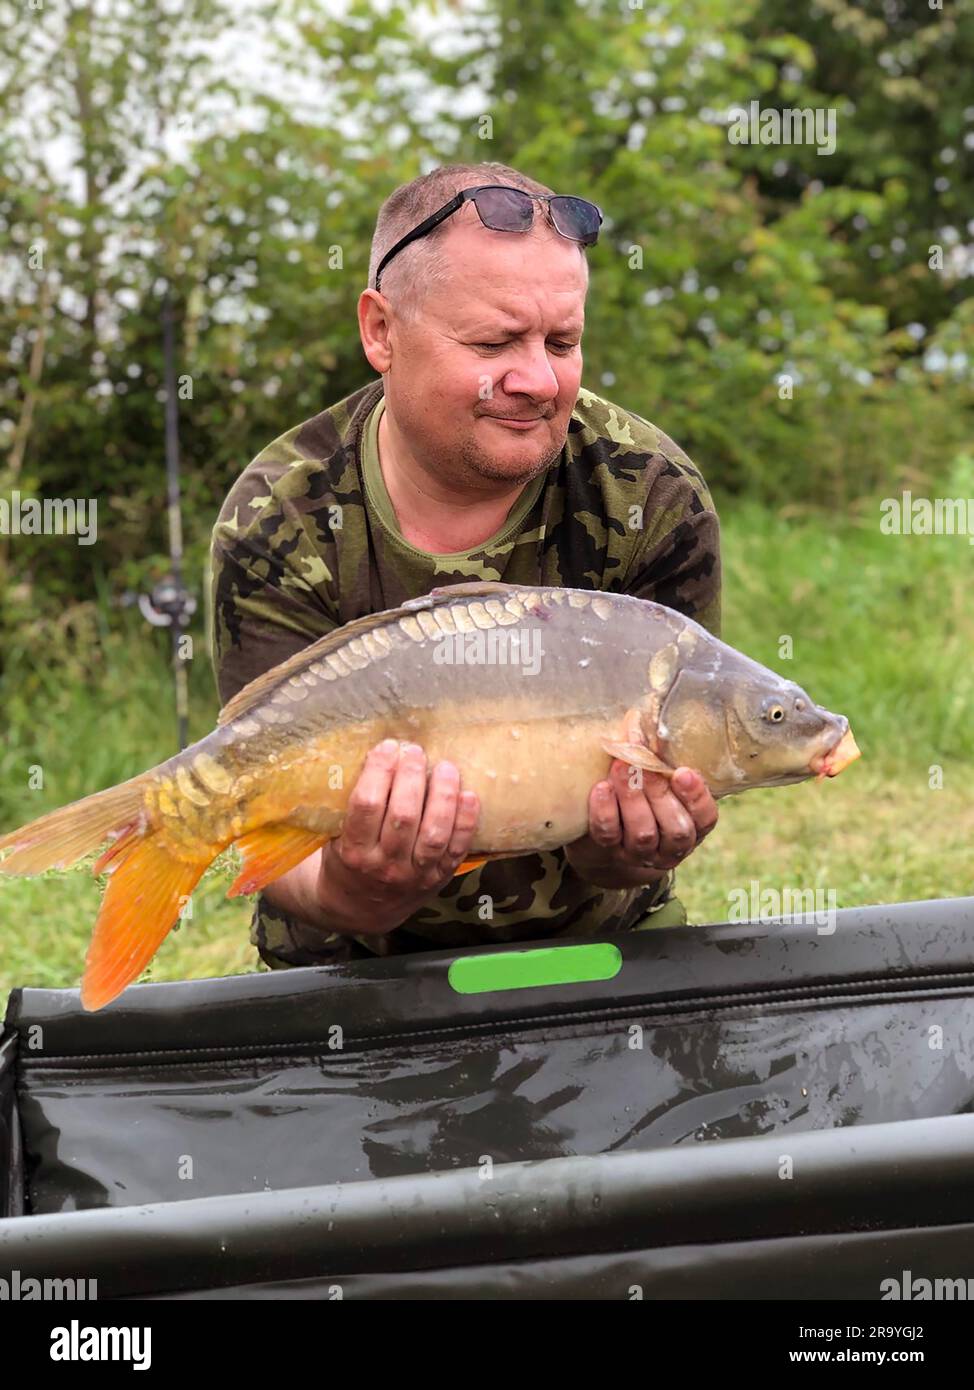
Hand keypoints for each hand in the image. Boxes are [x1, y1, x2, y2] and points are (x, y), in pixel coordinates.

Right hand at [263, 739, 480, 937]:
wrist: (360, 908)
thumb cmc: (347, 860)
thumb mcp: (335, 837)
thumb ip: (353, 805)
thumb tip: (380, 754)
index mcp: (354, 852)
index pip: (366, 805)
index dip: (379, 771)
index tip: (387, 747)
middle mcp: (385, 866)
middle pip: (403, 816)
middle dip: (411, 777)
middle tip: (415, 751)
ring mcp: (415, 875)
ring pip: (434, 834)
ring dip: (442, 796)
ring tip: (445, 768)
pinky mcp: (439, 878)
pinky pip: (457, 849)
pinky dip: (466, 822)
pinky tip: (469, 795)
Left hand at [564, 760, 717, 889]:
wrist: (609, 841)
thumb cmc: (644, 799)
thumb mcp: (660, 783)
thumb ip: (658, 760)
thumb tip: (636, 718)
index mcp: (693, 825)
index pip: (705, 817)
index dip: (697, 796)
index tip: (683, 772)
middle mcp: (671, 846)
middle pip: (675, 828)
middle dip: (659, 792)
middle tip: (643, 763)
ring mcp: (641, 854)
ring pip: (643, 833)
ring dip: (632, 798)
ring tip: (620, 768)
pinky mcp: (610, 852)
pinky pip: (609, 835)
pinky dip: (605, 811)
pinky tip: (601, 788)